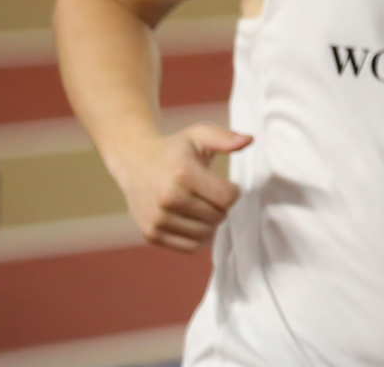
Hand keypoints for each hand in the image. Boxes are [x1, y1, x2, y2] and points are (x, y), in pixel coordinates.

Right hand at [110, 123, 251, 251]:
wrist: (134, 161)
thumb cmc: (174, 149)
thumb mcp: (198, 135)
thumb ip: (225, 138)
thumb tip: (249, 140)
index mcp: (183, 173)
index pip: (228, 198)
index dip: (233, 191)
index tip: (223, 184)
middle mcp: (168, 198)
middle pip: (218, 216)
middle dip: (221, 206)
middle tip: (209, 194)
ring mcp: (158, 218)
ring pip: (206, 233)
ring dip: (210, 222)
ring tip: (200, 205)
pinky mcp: (151, 233)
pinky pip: (190, 247)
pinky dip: (198, 237)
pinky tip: (193, 220)